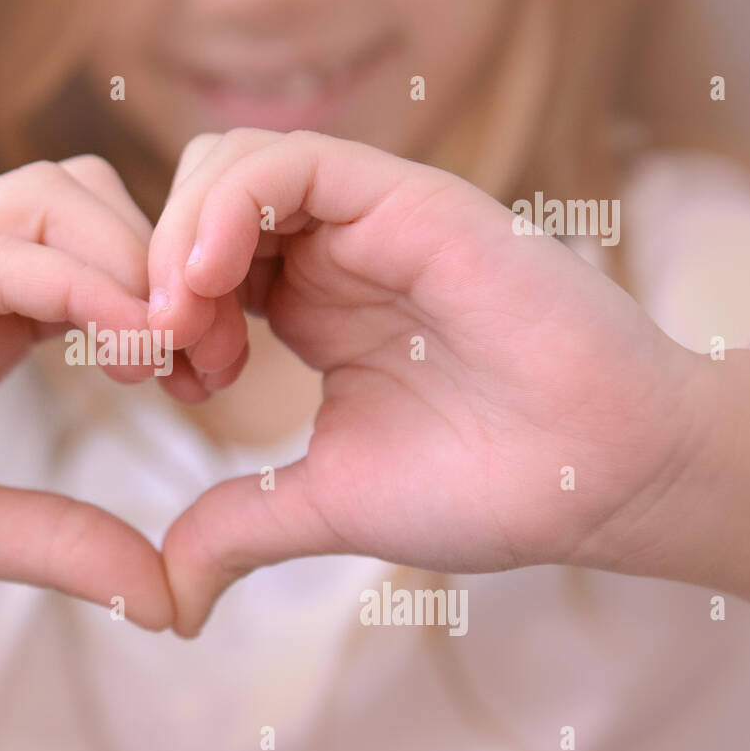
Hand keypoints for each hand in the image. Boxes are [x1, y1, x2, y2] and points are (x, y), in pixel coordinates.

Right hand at [0, 157, 173, 627]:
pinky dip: (73, 284)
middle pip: (87, 200)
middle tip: (207, 362)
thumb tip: (164, 596)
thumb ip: (57, 540)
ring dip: (131, 262)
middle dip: (168, 266)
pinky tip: (129, 342)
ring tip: (168, 352)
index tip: (207, 378)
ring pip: (49, 201)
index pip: (93, 255)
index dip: (166, 301)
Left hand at [149, 130, 716, 634]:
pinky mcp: (409, 199)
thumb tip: (167, 590)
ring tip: (182, 320)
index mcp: (306, 303)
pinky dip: (227, 204)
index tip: (158, 380)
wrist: (599, 480)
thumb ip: (241, 524)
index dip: (150, 307)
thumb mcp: (327, 502)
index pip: (190, 258)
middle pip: (194, 199)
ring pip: (229, 162)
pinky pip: (292, 160)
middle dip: (150, 267)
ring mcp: (368, 219)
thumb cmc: (484, 485)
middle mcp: (331, 249)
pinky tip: (206, 277)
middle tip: (162, 351)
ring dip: (178, 235)